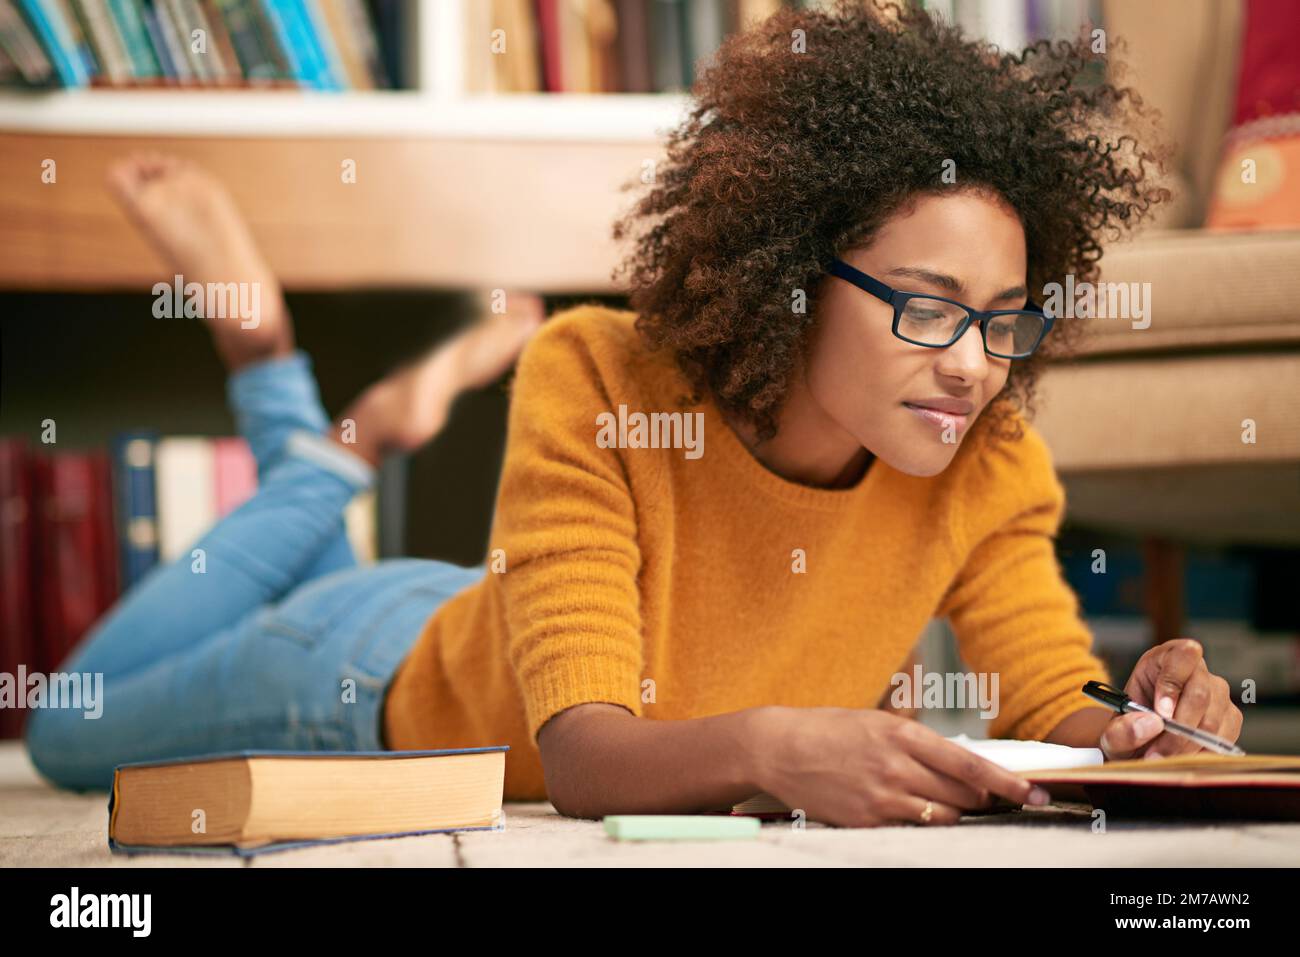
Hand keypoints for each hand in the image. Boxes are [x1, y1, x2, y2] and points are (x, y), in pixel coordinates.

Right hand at [751, 706, 1050, 826]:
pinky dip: (918, 823)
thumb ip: (917, 741)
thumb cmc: (829, 730)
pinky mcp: (866, 820)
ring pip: (943, 818)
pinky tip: (905, 810)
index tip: (1034, 792)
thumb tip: (959, 763)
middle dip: (980, 799)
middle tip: (982, 796)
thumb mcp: (877, 722)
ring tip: (939, 801)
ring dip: (951, 813)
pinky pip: (910, 830)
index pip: (969, 766)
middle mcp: (897, 767)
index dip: (1007, 783)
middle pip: (963, 796)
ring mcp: (882, 797)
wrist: (779, 748)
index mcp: (903, 735)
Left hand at [1098, 637, 1242, 760]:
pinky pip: (1223, 737)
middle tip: (1156, 753)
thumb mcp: (1111, 734)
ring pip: (1213, 719)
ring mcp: (1217, 694)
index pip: (1181, 655)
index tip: (1161, 715)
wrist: (1139, 750)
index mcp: (1163, 659)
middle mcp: (1195, 671)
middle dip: (1178, 730)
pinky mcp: (1230, 718)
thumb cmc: (1126, 732)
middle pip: (1200, 693)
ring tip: (1162, 758)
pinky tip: (1181, 759)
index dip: (1172, 684)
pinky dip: (1202, 753)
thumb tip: (1151, 724)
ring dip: (1187, 746)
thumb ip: (1121, 730)